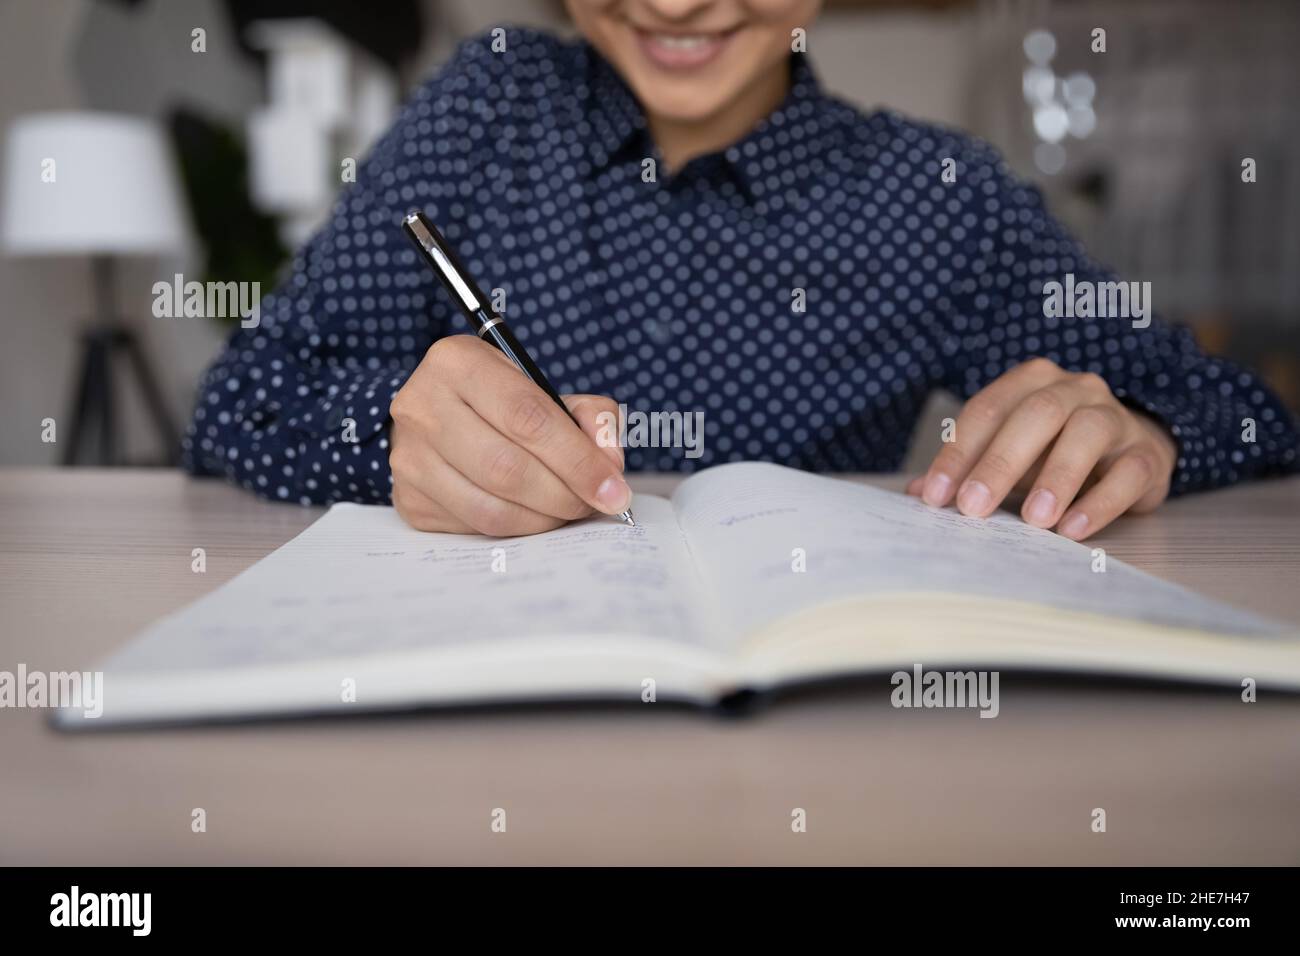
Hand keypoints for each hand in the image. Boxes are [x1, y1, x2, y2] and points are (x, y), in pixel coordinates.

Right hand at [389, 335, 630, 534]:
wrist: (438, 417)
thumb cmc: (501, 403)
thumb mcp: (546, 389)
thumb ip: (591, 417)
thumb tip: (610, 465)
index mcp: (458, 362)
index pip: (528, 417)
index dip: (577, 459)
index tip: (613, 488)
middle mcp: (421, 406)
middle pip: (506, 468)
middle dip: (564, 495)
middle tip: (594, 504)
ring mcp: (409, 456)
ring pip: (490, 508)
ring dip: (543, 519)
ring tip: (568, 510)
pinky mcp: (409, 499)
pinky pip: (474, 527)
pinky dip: (517, 530)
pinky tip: (534, 515)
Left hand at [906, 358, 1176, 539]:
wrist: (1129, 453)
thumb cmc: (1054, 453)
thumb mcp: (1008, 456)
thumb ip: (967, 470)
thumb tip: (916, 494)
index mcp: (1032, 382)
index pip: (987, 410)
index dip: (958, 453)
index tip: (936, 496)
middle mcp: (1075, 390)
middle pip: (1036, 415)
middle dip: (1000, 463)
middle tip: (974, 508)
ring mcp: (1116, 417)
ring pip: (1086, 433)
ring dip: (1056, 477)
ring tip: (1034, 521)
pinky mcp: (1147, 454)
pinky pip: (1127, 471)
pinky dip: (1100, 501)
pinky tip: (1073, 529)